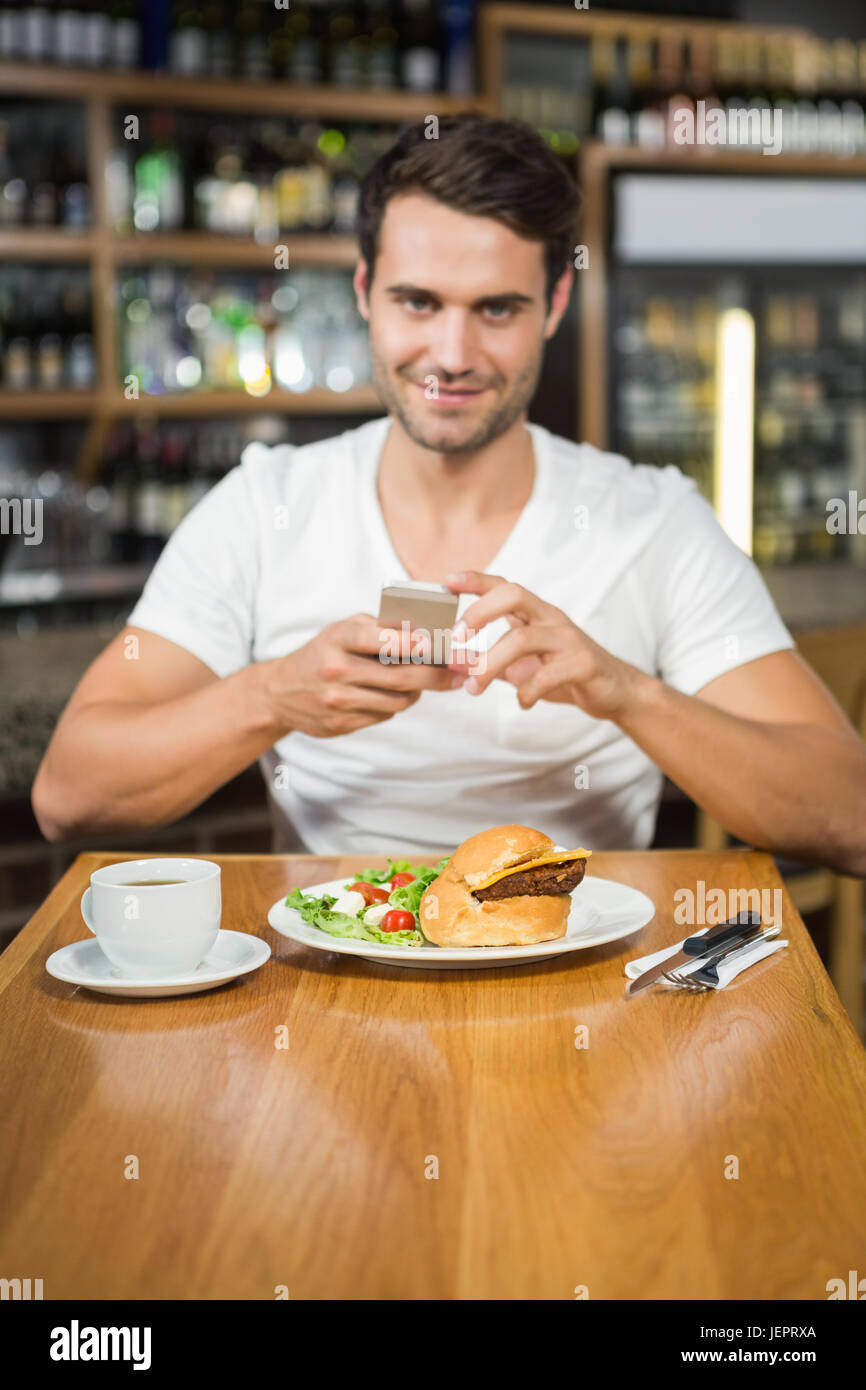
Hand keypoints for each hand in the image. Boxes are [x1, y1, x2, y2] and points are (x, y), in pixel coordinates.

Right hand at [263, 613, 460, 737]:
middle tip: (461, 671)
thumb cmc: (324, 652)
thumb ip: (380, 629)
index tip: (444, 645)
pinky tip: (389, 694)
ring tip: (423, 682)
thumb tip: (428, 633)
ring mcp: (337, 701)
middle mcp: (336, 670)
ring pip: (397, 701)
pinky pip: (383, 715)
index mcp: (338, 639)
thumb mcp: (343, 630)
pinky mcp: (339, 724)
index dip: (416, 644)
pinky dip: (394, 704)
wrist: (281, 692)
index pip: (383, 640)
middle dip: (437, 676)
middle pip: (400, 677)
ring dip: (417, 692)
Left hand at [444, 571, 652, 720]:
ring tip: (475, 687)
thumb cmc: (565, 674)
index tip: (447, 581)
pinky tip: (523, 703)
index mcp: (537, 615)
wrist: (615, 692)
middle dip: (479, 612)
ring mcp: (569, 640)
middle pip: (513, 595)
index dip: (476, 580)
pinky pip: (547, 675)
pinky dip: (527, 692)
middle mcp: (552, 619)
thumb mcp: (522, 666)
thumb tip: (452, 662)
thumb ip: (490, 662)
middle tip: (457, 637)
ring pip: (521, 638)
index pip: (504, 586)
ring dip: (490, 664)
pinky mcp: (584, 664)